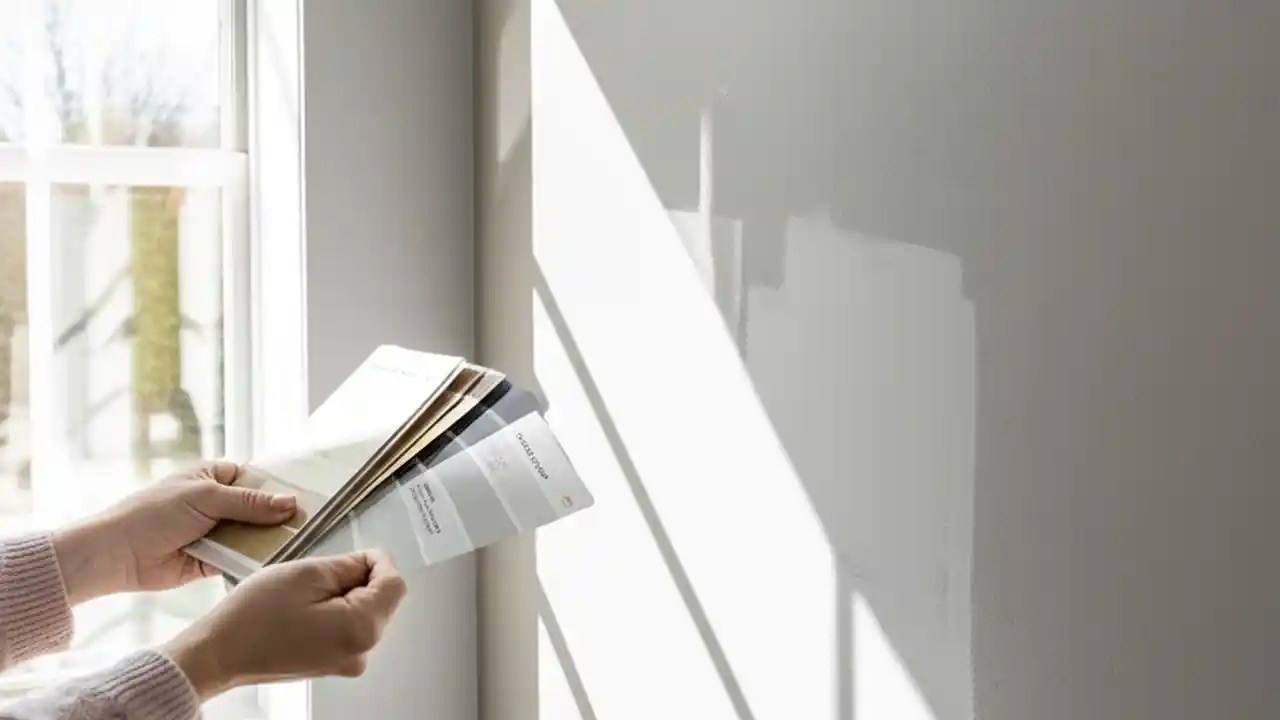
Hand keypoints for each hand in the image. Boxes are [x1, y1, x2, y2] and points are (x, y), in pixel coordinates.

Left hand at [52, 461, 296, 602]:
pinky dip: (253, 561)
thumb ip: (250, 502)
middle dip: (276, 518)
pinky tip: (276, 563)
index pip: (254, 478)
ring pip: (251, 535)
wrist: (117, 555)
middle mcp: (216, 504)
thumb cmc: (154, 513)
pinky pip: (240, 559)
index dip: (277, 487)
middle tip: (309, 523)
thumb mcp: (207, 498)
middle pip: (257, 509)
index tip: (306, 497)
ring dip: (266, 541)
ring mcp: (214, 532)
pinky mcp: (212, 560)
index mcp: (212, 477)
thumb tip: (291, 502)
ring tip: (300, 544)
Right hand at [163, 550, 408, 698]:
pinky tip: (303, 610)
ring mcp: (348, 663)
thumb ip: (348, 566)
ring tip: (305, 595)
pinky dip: (334, 611)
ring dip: (344, 595)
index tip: (353, 554)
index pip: (395, 583)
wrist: (218, 653)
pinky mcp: (332, 665)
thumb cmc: (253, 617)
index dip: (377, 561)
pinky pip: (347, 627)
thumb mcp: (306, 574)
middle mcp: (362, 653)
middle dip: (358, 579)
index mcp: (362, 629)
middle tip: (317, 576)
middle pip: (382, 599)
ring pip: (364, 612)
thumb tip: (371, 562)